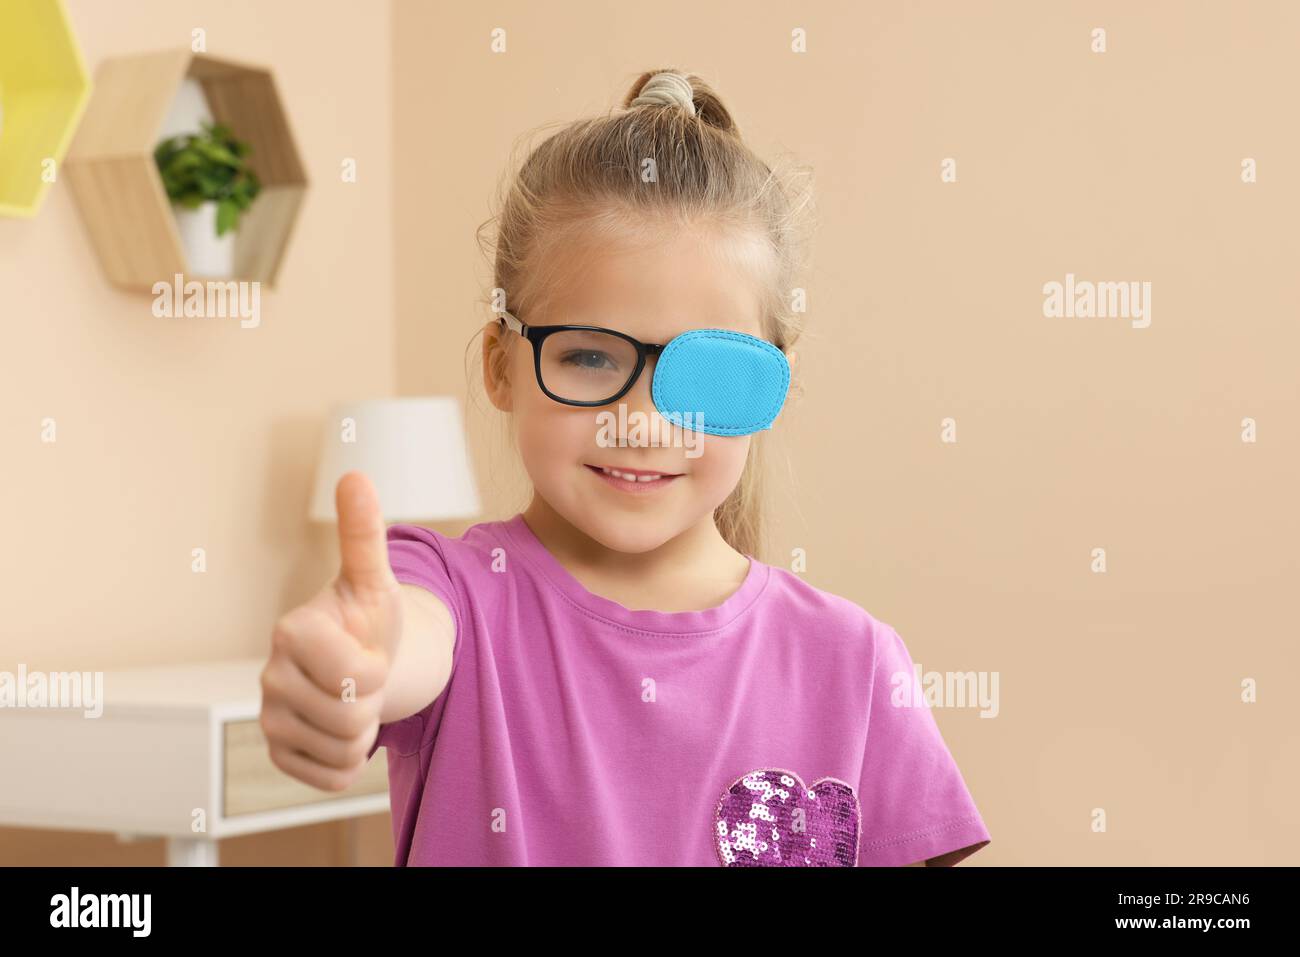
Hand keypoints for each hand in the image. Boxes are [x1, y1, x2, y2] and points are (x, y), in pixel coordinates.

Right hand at [259, 471, 403, 789]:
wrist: (360, 658)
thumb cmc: (367, 618)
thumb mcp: (374, 579)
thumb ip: (363, 533)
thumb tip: (355, 475)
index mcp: (290, 632)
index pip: (358, 678)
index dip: (377, 669)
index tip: (364, 648)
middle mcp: (267, 677)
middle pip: (351, 719)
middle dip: (372, 700)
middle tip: (361, 676)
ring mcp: (267, 718)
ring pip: (344, 750)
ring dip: (364, 729)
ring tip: (351, 695)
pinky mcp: (278, 752)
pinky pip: (332, 777)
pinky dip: (349, 759)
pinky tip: (338, 725)